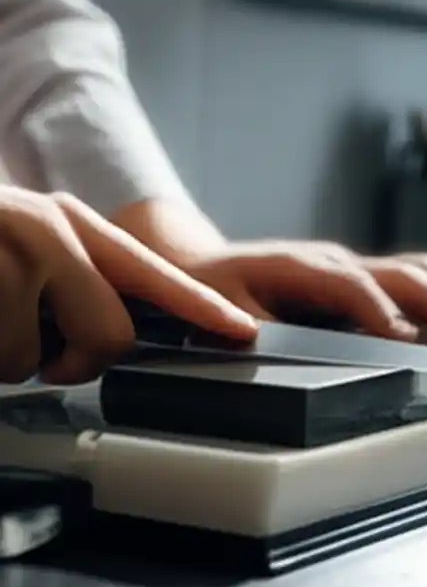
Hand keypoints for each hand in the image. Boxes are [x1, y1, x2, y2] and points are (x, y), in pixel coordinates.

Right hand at [0, 190, 258, 384]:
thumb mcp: (21, 243)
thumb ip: (76, 275)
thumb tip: (119, 332)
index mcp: (70, 222)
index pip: (153, 273)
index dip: (204, 308)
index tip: (244, 330)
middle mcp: (50, 232)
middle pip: (111, 335)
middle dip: (74, 360)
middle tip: (37, 345)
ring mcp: (13, 258)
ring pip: (40, 360)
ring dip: (11, 357)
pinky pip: (4, 364)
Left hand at [181, 241, 426, 345]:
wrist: (204, 264)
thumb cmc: (210, 291)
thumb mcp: (215, 310)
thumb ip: (249, 329)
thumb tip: (271, 344)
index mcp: (302, 267)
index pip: (353, 286)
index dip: (382, 312)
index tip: (409, 340)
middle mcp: (338, 262)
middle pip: (403, 274)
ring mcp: (356, 266)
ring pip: (420, 271)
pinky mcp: (366, 278)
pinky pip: (418, 279)